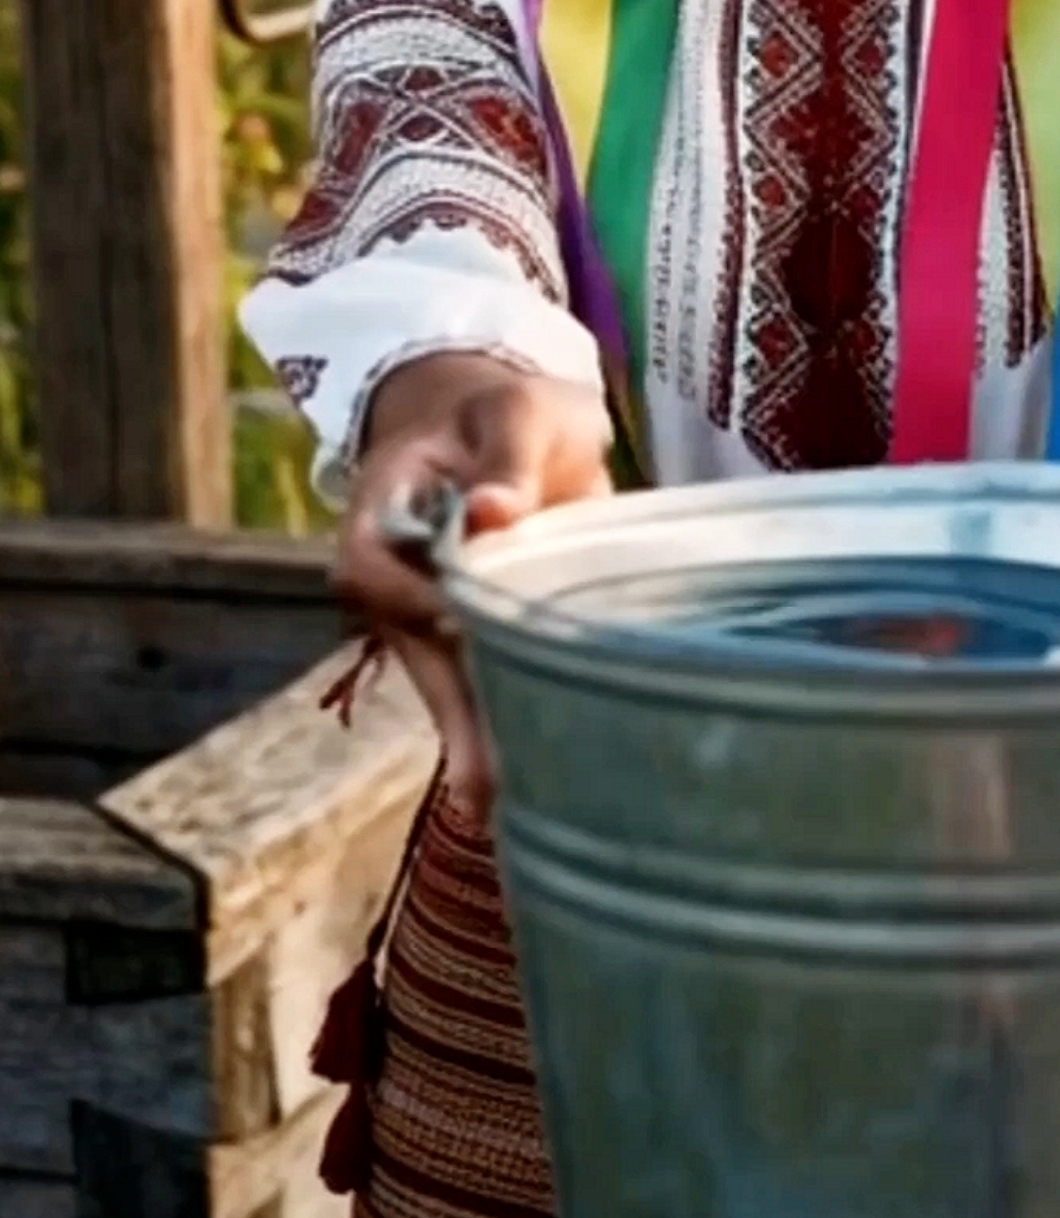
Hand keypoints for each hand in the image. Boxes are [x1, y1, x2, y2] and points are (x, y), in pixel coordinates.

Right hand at [334, 353, 611, 808]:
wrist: (512, 424)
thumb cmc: (506, 411)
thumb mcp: (516, 412)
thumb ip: (506, 459)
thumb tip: (490, 514)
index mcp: (380, 512)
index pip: (382, 572)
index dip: (427, 608)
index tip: (474, 641)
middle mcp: (390, 577)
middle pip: (416, 648)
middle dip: (454, 715)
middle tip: (489, 786)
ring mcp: (426, 615)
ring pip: (447, 681)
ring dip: (477, 737)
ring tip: (506, 806)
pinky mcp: (467, 637)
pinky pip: (477, 686)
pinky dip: (500, 728)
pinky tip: (521, 790)